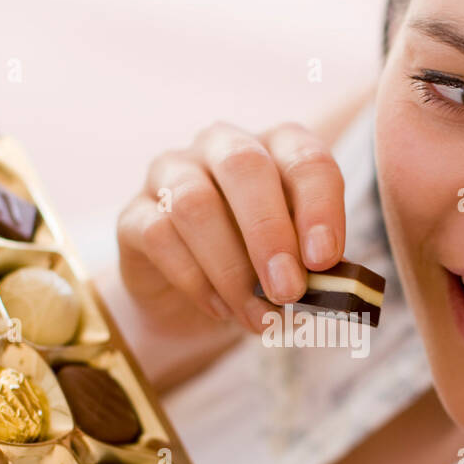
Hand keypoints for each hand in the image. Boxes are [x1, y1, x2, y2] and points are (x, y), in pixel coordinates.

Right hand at [117, 121, 346, 335]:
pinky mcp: (135, 215)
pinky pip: (159, 235)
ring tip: (257, 316)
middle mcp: (223, 147)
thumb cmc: (260, 269)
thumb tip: (328, 284)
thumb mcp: (297, 265)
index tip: (324, 259)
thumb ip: (313, 265)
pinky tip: (219, 309)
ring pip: (194, 203)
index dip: (319, 207)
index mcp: (278, 148)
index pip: (305, 158)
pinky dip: (195, 280)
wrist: (196, 302)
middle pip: (243, 165)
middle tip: (287, 290)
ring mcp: (172, 175)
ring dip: (231, 268)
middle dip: (269, 232)